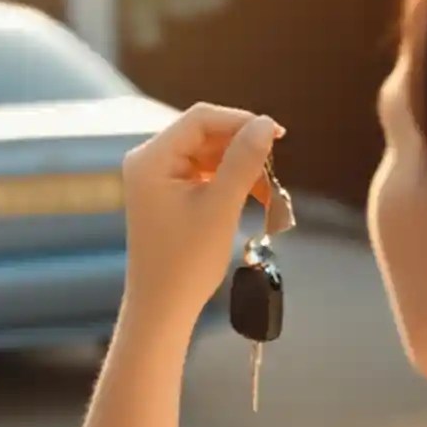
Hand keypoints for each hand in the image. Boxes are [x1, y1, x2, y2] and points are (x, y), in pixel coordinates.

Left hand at [121, 103, 282, 333]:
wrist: (162, 307)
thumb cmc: (186, 261)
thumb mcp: (221, 206)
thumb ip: (243, 161)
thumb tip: (264, 124)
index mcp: (151, 158)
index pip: (201, 119)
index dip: (241, 121)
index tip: (277, 136)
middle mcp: (148, 161)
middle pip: (205, 135)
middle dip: (243, 150)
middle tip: (274, 172)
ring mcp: (155, 177)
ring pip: (209, 155)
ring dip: (241, 168)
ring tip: (269, 193)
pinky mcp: (167, 194)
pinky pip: (203, 174)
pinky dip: (230, 182)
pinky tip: (255, 198)